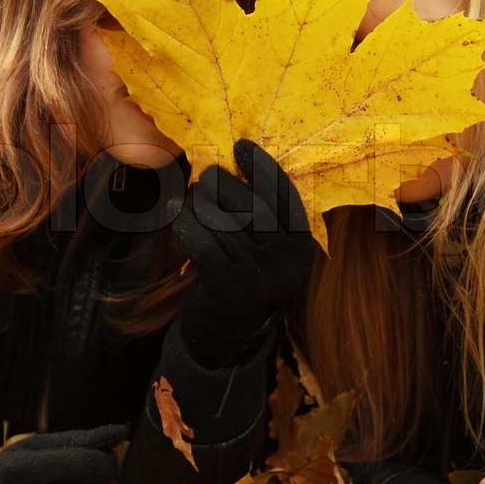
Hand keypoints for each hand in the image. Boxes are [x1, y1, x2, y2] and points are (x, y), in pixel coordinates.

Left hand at [172, 139, 319, 368]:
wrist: (224, 337)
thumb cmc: (240, 277)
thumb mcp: (262, 249)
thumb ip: (260, 214)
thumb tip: (234, 165)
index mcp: (302, 248)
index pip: (285, 197)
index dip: (263, 168)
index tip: (240, 146)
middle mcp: (289, 264)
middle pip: (251, 204)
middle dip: (221, 184)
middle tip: (204, 180)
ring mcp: (262, 279)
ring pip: (222, 221)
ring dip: (198, 205)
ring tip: (190, 202)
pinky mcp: (230, 289)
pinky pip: (203, 242)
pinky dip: (187, 227)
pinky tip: (182, 224)